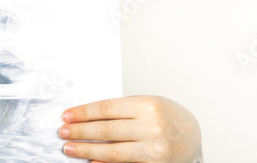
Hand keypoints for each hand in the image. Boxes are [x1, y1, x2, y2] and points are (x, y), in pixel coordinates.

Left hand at [58, 95, 201, 162]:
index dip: (83, 113)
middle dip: (80, 132)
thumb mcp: (146, 104)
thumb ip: (121, 111)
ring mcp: (154, 150)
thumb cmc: (167, 116)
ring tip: (70, 148)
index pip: (106, 109)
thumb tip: (86, 118)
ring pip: (112, 151)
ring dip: (87, 150)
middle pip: (106, 130)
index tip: (67, 116)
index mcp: (147, 106)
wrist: (193, 136)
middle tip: (63, 133)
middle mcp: (151, 127)